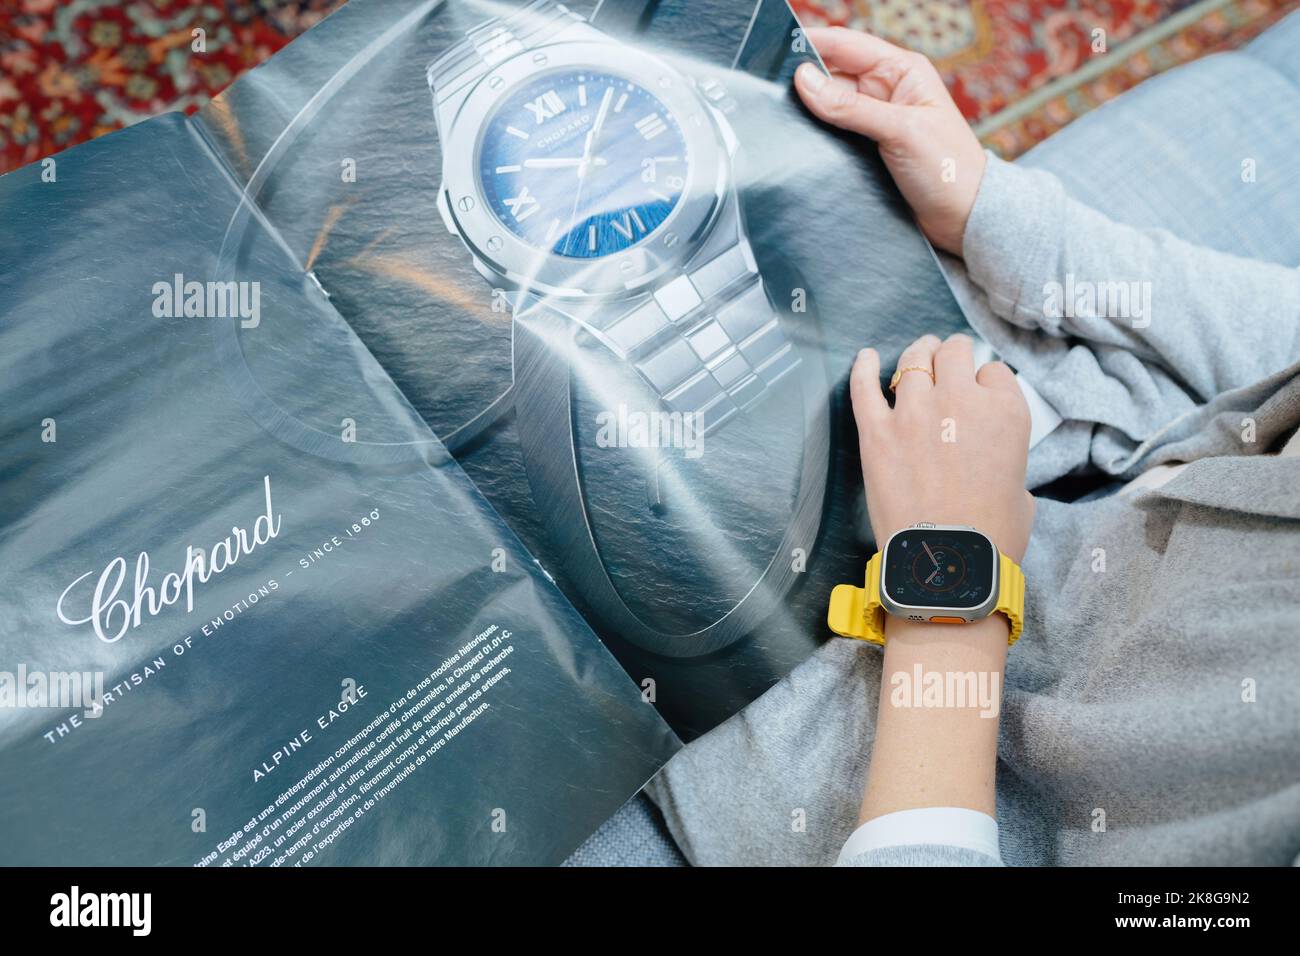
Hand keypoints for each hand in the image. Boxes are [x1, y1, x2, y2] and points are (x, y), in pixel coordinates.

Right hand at [794, 27, 985, 255]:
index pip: (846, 44)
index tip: (773, 50)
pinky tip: (798, 142)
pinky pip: (831, 134)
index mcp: (901, 71)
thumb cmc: (949, 170)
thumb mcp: (900, 131)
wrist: (963, 220)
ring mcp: (874, 120)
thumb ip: (851, 107)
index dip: (810, 43)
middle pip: (831, 74)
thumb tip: (805, 80)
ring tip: (778, 117)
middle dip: (803, 81)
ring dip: (806, 112)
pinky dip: (815, 136)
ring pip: (827, 106)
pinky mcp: (865, 149)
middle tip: (768, 92)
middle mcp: (885, 90)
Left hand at [851, 334, 1033, 562]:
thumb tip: (994, 466)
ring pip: (914, 361)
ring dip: (919, 354)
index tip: (980, 392)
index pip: (995, 373)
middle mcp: (960, 401)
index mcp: (1005, 412)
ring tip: (920, 354)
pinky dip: (863, 367)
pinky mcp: (877, 432)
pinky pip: (864, 387)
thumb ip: (1007, 463)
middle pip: (955, 354)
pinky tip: (866, 356)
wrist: (948, 563)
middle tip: (949, 358)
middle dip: (954, 353)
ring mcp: (914, 413)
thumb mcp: (1023, 492)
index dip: (986, 382)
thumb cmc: (991, 537)